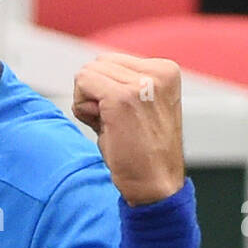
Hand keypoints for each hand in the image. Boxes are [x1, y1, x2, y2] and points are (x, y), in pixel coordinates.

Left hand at [72, 53, 184, 205]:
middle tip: (116, 125)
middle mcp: (158, 71)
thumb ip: (121, 85)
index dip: (106, 91)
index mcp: (166, 70)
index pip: (111, 61)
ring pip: (86, 73)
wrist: (155, 186)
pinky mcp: (122, 98)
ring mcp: (141, 83)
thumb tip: (85, 73)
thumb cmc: (142, 153)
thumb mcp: (141, 107)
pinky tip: (104, 128)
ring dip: (88, 102)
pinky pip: (82, 83)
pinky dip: (83, 109)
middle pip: (97, 64)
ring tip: (113, 128)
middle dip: (95, 94)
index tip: (125, 118)